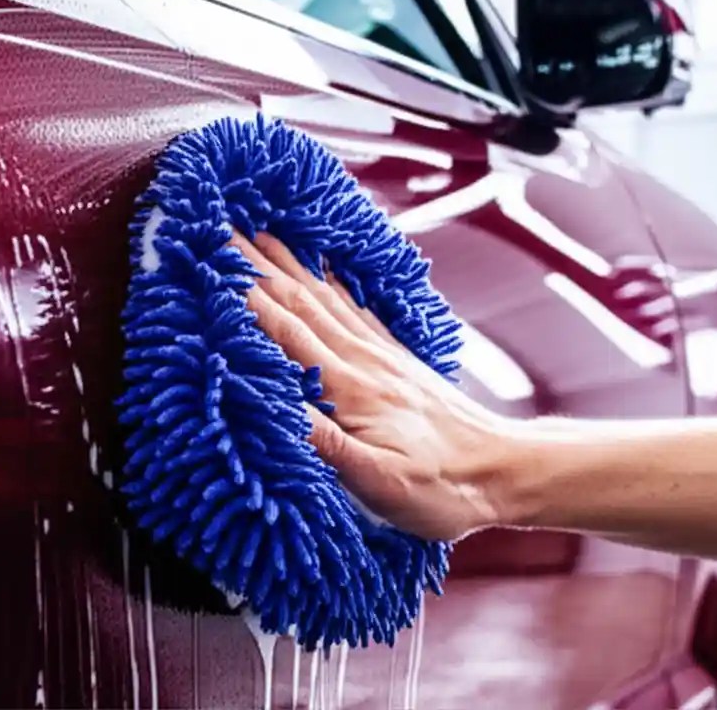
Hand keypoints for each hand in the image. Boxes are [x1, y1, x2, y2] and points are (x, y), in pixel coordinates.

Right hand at [231, 232, 526, 540]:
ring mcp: (381, 356)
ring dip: (286, 261)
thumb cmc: (443, 490)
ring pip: (323, 296)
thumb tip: (271, 409)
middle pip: (298, 300)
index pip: (285, 331)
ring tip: (257, 229)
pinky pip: (354, 307)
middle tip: (219, 225)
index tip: (210, 260)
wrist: (506, 472)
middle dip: (255, 262)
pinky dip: (329, 279)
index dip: (244, 296)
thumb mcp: (382, 485)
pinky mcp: (396, 360)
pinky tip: (321, 265)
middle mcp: (363, 361)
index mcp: (351, 390)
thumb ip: (327, 446)